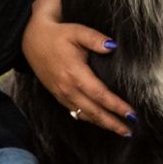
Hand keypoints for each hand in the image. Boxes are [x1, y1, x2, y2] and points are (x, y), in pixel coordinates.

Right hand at [22, 0, 131, 136]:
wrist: (31, 40)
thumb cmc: (57, 35)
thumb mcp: (77, 31)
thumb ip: (95, 39)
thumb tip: (112, 46)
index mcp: (75, 73)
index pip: (100, 95)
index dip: (116, 106)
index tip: (131, 114)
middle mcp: (68, 88)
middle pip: (93, 112)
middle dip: (112, 123)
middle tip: (129, 131)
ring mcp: (61, 94)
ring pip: (84, 115)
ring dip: (102, 124)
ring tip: (119, 130)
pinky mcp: (58, 96)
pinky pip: (75, 112)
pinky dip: (89, 119)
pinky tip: (100, 121)